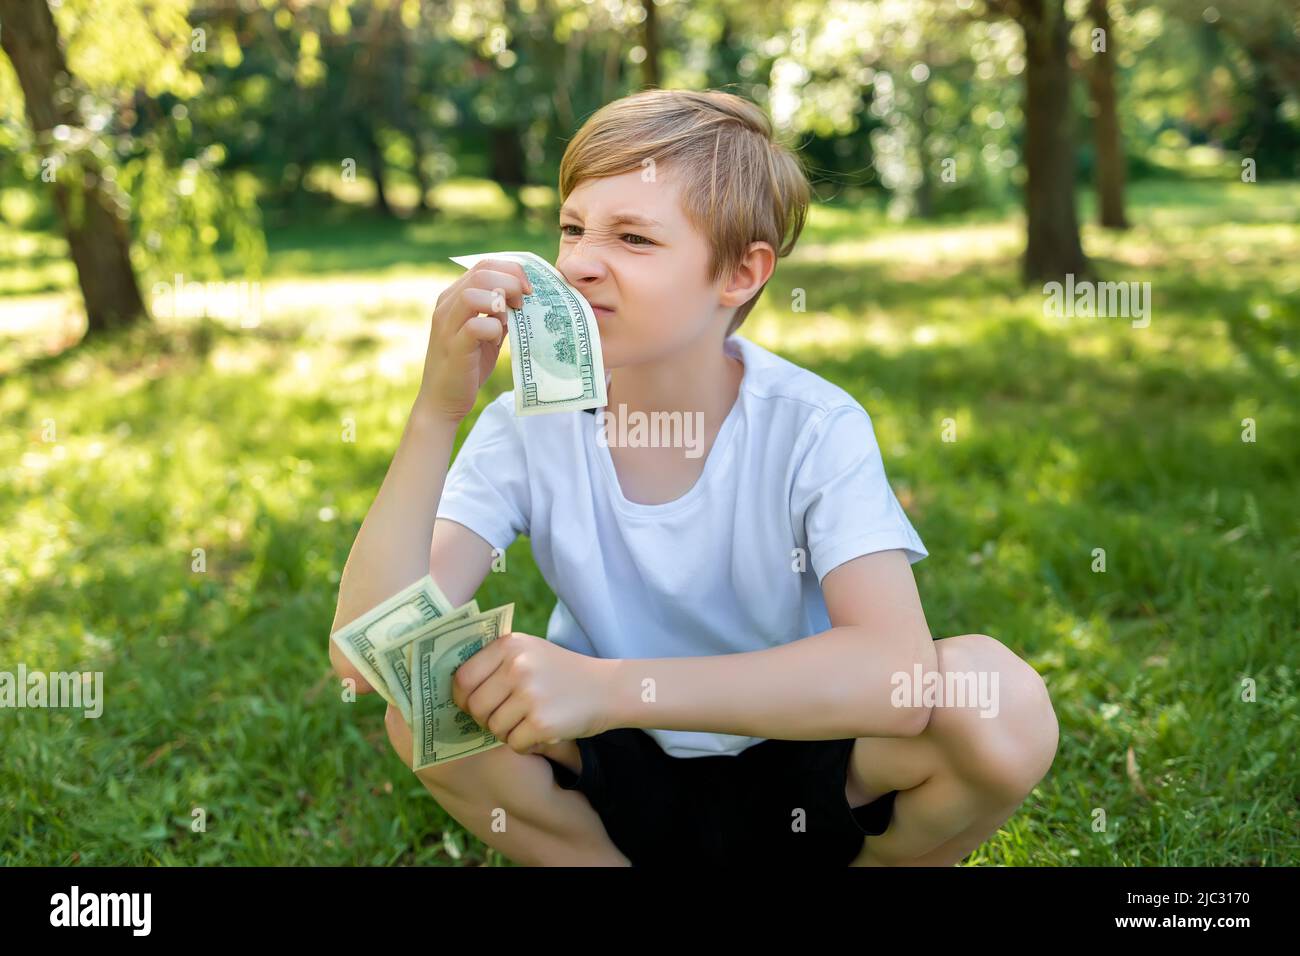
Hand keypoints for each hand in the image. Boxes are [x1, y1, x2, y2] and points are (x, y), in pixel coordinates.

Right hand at [417, 258, 532, 423]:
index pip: (484, 265)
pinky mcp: (453, 347)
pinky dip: (494, 328)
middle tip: (525, 301)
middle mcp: (446, 306)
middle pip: (482, 272)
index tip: (529, 289)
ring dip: (502, 300)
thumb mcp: (486, 334)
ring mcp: (447, 325)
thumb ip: (499, 315)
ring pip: (474, 292)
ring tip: (513, 316)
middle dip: (512, 281)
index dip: (512, 270)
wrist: (442, 402)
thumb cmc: (467, 367)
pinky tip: (498, 338)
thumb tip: (523, 299)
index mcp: (454, 297)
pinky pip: (476, 326)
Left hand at [450, 632, 616, 753]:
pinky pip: (514, 744)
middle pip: (475, 707)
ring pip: (494, 728)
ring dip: (508, 732)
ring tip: (529, 720)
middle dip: (485, 719)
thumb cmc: (560, 673)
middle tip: (505, 718)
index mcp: (509, 645)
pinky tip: (542, 731)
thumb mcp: (528, 652)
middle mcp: (517, 666)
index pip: (462, 678)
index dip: (461, 698)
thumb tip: (453, 691)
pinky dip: (526, 745)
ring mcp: (530, 695)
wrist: (608, 688)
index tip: (470, 705)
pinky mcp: (542, 723)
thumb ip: (494, 663)